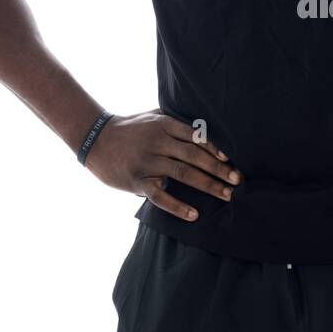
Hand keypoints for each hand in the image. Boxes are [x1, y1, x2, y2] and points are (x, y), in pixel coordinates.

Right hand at [84, 109, 243, 220]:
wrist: (94, 139)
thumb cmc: (130, 128)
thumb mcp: (152, 116)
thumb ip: (176, 121)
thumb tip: (207, 126)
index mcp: (163, 124)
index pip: (194, 136)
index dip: (214, 147)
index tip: (231, 159)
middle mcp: (157, 142)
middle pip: (193, 156)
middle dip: (218, 168)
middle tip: (237, 180)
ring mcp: (147, 162)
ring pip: (182, 174)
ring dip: (207, 185)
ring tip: (226, 196)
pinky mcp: (137, 180)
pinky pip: (160, 196)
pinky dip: (178, 206)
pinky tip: (194, 214)